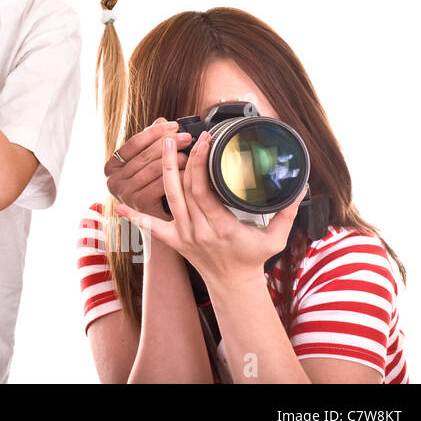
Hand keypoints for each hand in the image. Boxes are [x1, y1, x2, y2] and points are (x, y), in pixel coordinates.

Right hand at [105, 118, 192, 217]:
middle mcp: (113, 181)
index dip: (154, 132)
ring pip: (153, 168)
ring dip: (174, 158)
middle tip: (187, 136)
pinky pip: (161, 184)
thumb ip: (151, 143)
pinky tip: (189, 169)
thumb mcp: (147, 164)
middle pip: (144, 155)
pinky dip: (177, 175)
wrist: (159, 225)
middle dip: (168, 143)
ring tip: (190, 152)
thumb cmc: (153, 190)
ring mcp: (125, 194)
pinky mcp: (140, 204)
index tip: (173, 125)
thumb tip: (161, 120)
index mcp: (111, 167)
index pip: (133, 143)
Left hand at [113, 131, 306, 283]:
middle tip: (180, 135)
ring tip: (160, 145)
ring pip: (168, 198)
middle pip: (184, 188)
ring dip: (163, 170)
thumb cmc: (253, 259)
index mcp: (221, 227)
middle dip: (181, 158)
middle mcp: (198, 230)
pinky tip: (119, 205)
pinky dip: (136, 216)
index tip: (206, 140)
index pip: (205, 188)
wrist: (233, 286)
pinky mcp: (173, 240)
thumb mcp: (276, 238)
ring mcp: (183, 236)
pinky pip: (151, 227)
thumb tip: (301, 186)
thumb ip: (287, 212)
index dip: (202, 162)